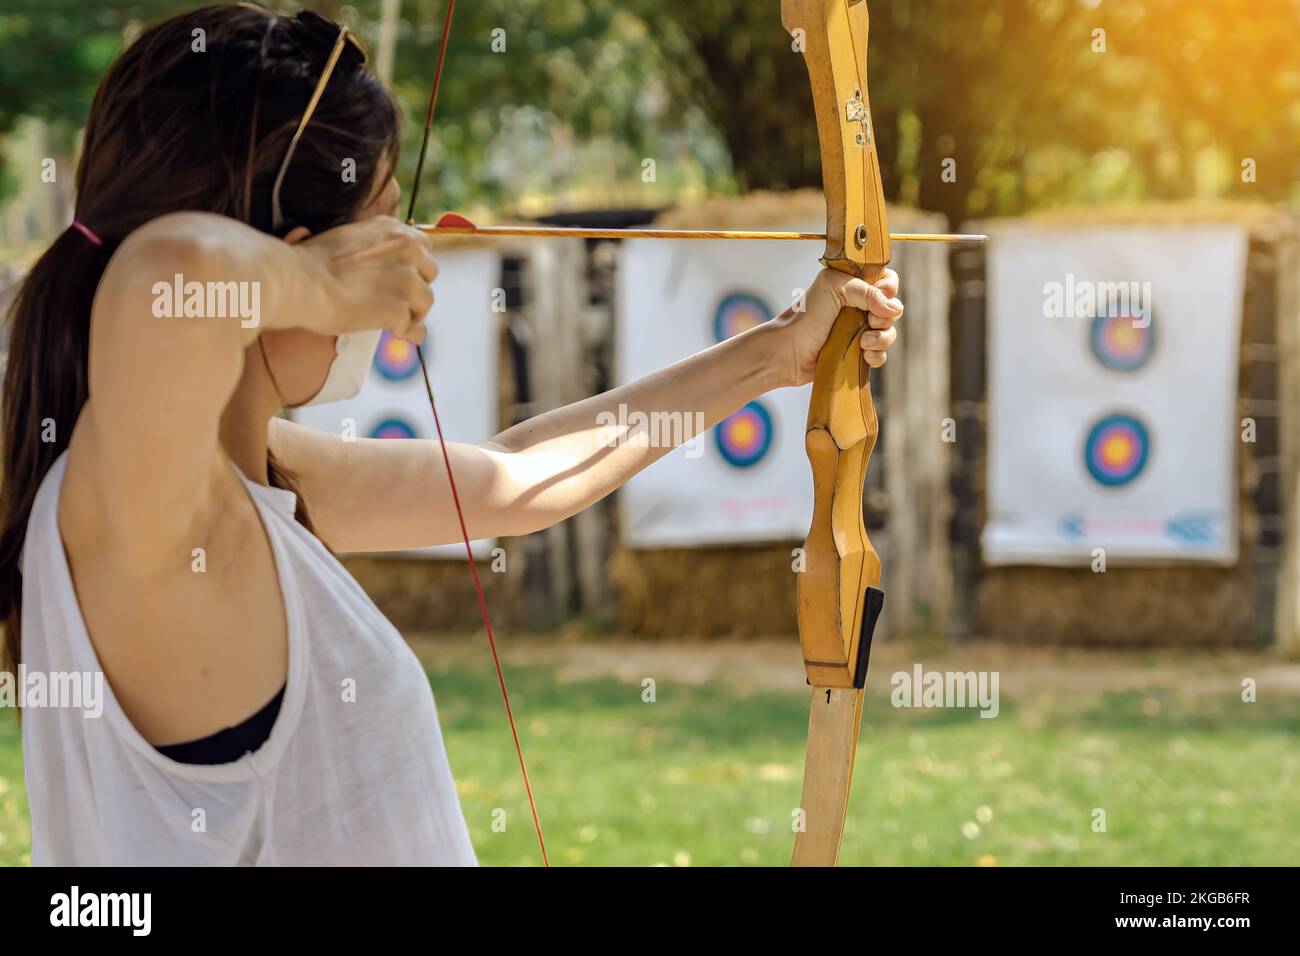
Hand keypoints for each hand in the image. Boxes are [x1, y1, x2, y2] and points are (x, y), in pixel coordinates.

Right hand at [292, 216, 437, 342]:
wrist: (300, 282)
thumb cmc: (308, 261)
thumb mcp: (341, 237)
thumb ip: (361, 243)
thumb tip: (327, 241)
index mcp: (391, 230)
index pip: (422, 246)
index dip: (414, 264)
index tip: (403, 276)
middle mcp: (406, 251)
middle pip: (430, 273)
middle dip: (417, 287)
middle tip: (399, 300)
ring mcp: (406, 281)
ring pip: (426, 302)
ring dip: (413, 312)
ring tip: (395, 320)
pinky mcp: (400, 310)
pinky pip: (416, 330)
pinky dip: (407, 334)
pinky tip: (394, 334)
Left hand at [776, 268, 902, 387]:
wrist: (787, 352)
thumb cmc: (805, 317)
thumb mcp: (833, 289)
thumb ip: (866, 291)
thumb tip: (894, 309)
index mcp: (852, 285)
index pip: (886, 280)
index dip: (888, 289)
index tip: (880, 297)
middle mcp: (858, 306)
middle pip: (892, 308)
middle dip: (885, 317)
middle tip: (869, 322)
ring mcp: (858, 330)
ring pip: (889, 332)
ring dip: (882, 338)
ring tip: (863, 343)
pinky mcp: (856, 352)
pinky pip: (880, 353)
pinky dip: (877, 355)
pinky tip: (864, 356)